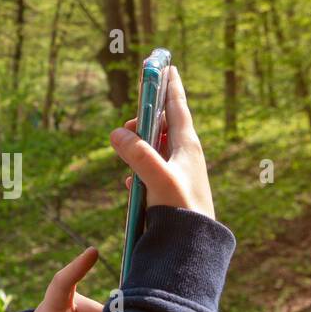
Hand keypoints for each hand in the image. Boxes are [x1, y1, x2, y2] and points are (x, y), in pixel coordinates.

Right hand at [111, 65, 215, 219]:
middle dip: (146, 120)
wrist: (194, 245)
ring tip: (128, 157)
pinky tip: (130, 183)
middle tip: (129, 125)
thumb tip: (117, 132)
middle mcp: (185, 156)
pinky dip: (139, 170)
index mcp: (187, 146)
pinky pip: (153, 170)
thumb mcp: (156, 178)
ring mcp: (179, 173)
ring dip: (140, 147)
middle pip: (164, 125)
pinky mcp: (172, 190)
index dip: (170, 85)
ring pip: (157, 148)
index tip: (167, 66)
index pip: (178, 106)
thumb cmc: (181, 210)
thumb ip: (137, 154)